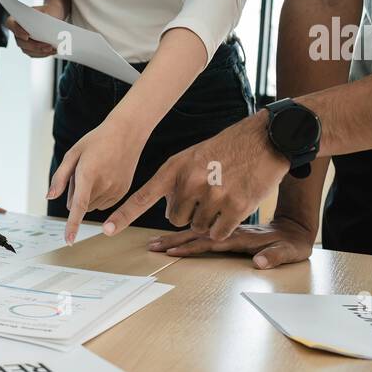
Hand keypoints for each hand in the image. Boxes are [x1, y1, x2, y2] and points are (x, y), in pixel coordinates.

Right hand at [5, 0, 65, 57]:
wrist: (52, 15)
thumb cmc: (47, 11)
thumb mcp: (46, 10)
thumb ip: (43, 18)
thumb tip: (45, 29)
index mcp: (17, 18)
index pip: (10, 24)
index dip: (17, 31)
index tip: (27, 36)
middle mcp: (17, 31)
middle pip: (20, 41)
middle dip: (34, 45)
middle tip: (47, 46)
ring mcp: (22, 41)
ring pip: (27, 50)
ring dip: (40, 51)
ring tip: (52, 49)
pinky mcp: (29, 49)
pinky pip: (34, 54)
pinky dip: (43, 54)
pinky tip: (53, 51)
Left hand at [47, 118, 146, 243]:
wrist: (127, 133)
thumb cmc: (97, 141)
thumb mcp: (73, 153)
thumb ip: (60, 177)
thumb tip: (50, 197)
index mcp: (88, 173)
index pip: (79, 206)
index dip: (73, 224)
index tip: (69, 240)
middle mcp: (104, 185)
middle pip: (78, 204)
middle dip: (75, 194)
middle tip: (83, 171)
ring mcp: (116, 190)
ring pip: (90, 206)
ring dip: (87, 195)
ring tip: (96, 172)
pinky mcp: (122, 193)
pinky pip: (102, 204)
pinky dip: (98, 196)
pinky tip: (104, 177)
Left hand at [104, 113, 288, 239]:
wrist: (264, 139)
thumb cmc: (227, 149)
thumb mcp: (192, 156)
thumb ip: (175, 180)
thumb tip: (167, 209)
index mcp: (175, 169)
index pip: (143, 196)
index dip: (124, 215)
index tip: (107, 229)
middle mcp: (190, 182)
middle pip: (174, 219)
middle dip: (188, 212)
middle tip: (207, 192)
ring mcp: (212, 195)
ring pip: (197, 226)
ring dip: (209, 218)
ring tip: (223, 192)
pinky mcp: (234, 207)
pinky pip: (218, 232)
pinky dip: (224, 225)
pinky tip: (233, 204)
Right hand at [148, 216, 314, 269]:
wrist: (296, 225)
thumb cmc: (293, 242)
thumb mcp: (291, 251)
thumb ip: (276, 256)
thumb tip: (260, 263)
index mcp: (243, 236)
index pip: (212, 241)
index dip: (192, 247)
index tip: (172, 252)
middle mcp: (231, 229)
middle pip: (197, 235)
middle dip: (174, 240)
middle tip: (153, 247)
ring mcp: (227, 227)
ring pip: (197, 230)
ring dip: (175, 236)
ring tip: (156, 242)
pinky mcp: (226, 227)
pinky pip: (202, 228)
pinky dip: (186, 232)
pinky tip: (174, 235)